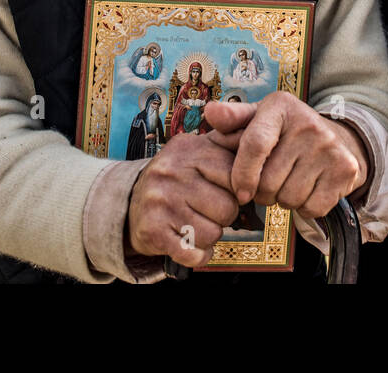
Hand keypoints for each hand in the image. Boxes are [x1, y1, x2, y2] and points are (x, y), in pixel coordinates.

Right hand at [126, 132, 239, 268]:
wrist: (129, 202)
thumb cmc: (177, 177)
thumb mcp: (198, 150)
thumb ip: (228, 140)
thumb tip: (258, 134)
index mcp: (188, 149)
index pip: (234, 173)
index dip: (238, 189)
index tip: (228, 191)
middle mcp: (172, 173)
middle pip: (228, 207)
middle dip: (225, 215)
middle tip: (209, 210)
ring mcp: (161, 202)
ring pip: (213, 233)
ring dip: (210, 235)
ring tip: (197, 224)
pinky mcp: (153, 232)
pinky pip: (194, 253)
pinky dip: (198, 254)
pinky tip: (191, 243)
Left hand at [203, 92, 368, 219]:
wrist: (336, 139)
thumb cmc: (285, 133)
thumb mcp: (259, 119)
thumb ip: (232, 119)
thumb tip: (210, 113)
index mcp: (280, 106)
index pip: (254, 145)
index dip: (243, 175)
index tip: (240, 193)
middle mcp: (308, 123)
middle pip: (269, 181)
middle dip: (264, 191)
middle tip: (271, 180)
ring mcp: (329, 146)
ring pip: (289, 197)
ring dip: (284, 199)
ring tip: (289, 181)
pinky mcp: (345, 169)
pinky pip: (312, 207)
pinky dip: (305, 207)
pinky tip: (308, 189)